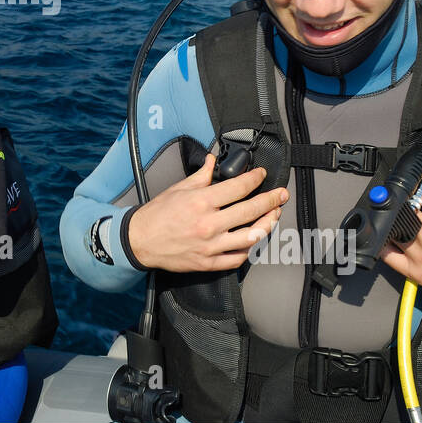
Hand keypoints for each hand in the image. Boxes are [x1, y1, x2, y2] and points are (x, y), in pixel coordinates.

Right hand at [126, 154, 286, 272]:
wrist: (139, 241)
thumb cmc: (157, 214)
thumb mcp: (178, 189)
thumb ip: (200, 176)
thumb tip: (212, 160)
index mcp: (201, 202)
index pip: (238, 187)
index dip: (255, 179)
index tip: (262, 175)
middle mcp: (209, 224)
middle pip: (251, 211)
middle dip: (271, 200)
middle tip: (281, 195)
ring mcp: (210, 246)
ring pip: (251, 236)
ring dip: (267, 224)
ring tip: (274, 216)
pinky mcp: (208, 262)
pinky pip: (237, 258)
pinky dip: (249, 249)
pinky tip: (254, 239)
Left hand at [380, 162, 421, 314]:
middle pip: (404, 206)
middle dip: (407, 200)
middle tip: (411, 201)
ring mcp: (419, 253)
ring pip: (393, 227)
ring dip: (395, 219)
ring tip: (400, 217)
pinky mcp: (414, 272)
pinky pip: (387, 255)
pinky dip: (383, 243)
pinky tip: (387, 236)